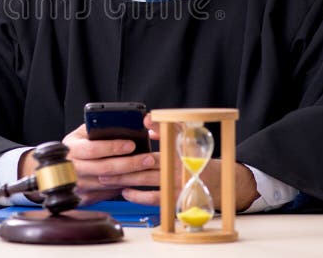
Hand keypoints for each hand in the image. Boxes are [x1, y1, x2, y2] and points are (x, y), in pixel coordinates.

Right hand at [61, 124, 158, 205]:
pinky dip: (124, 187)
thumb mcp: (79, 134)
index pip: (93, 149)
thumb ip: (95, 128)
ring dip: (130, 177)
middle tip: (148, 158)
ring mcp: (79, 187)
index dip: (113, 147)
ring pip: (109, 183)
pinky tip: (137, 180)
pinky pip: (108, 193)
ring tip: (148, 169)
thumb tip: (120, 124)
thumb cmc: (74, 148)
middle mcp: (73, 170)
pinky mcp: (85, 198)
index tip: (131, 143)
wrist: (55, 171)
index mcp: (71, 150)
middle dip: (129, 163)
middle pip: (104, 169)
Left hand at [119, 115, 259, 210]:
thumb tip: (148, 124)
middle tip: (104, 161)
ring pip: (148, 179)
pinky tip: (125, 192)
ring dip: (125, 178)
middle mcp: (181, 164)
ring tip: (107, 177)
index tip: (139, 125)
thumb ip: (168, 130)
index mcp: (183, 147)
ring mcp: (179, 181)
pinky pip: (155, 198)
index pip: (168, 135)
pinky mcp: (177, 197)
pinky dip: (139, 196)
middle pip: (148, 161)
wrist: (217, 182)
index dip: (152, 130)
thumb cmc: (195, 159)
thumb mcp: (188, 139)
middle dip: (124, 161)